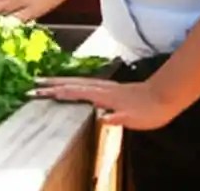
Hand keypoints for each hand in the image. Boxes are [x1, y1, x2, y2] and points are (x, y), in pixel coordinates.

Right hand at [33, 77, 178, 129]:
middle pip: (72, 84)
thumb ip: (118, 118)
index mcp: (103, 96)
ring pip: (78, 82)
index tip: (39, 92)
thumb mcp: (134, 118)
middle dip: (52, 84)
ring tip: (47, 81)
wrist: (165, 97)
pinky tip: (72, 86)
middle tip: (34, 84)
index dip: (56, 92)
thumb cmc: (149, 111)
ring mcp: (105, 87)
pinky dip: (74, 84)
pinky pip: (86, 84)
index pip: (74, 93)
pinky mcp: (110, 89)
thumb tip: (104, 119)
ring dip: (61, 81)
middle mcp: (101, 89)